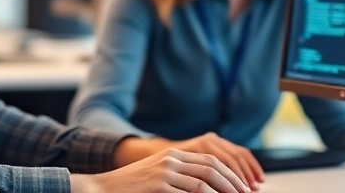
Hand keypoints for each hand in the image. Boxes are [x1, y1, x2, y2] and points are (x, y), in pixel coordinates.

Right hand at [112, 133, 263, 189]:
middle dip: (233, 183)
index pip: (210, 160)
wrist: (101, 189)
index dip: (230, 173)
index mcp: (173, 155)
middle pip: (212, 167)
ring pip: (204, 181)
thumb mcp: (158, 177)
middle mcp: (170, 159)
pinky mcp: (158, 185)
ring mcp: (164, 172)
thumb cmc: (131, 188)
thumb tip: (206, 188)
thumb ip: (181, 178)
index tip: (242, 187)